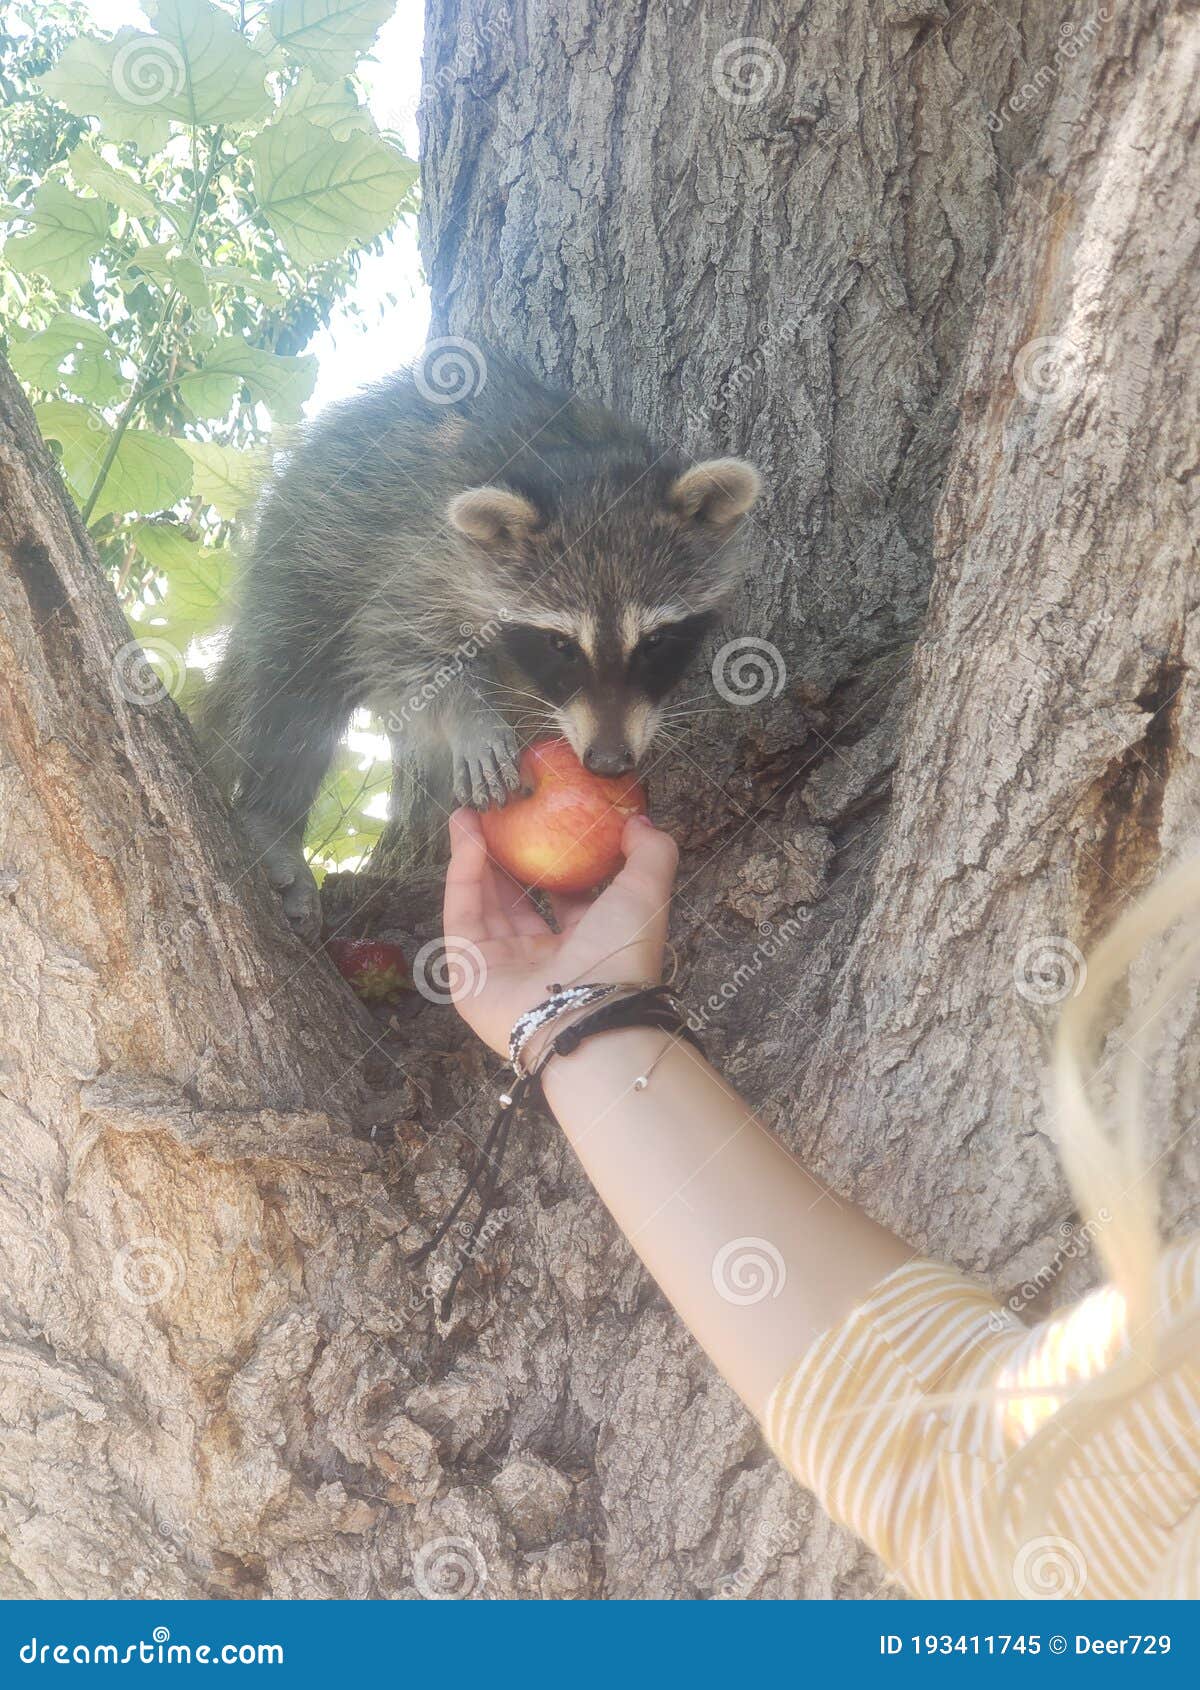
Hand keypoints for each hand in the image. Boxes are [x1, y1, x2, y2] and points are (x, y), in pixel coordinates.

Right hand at [441, 807, 678, 1055]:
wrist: (586, 1014)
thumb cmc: (621, 957)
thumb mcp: (646, 894)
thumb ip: (650, 854)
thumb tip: (639, 822)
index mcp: (586, 948)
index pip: (565, 900)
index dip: (553, 861)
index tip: (544, 823)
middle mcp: (543, 960)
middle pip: (516, 899)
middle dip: (505, 856)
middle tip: (498, 814)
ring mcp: (502, 967)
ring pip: (484, 903)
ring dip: (476, 856)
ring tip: (471, 811)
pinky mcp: (468, 971)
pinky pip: (462, 913)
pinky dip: (462, 873)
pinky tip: (467, 835)